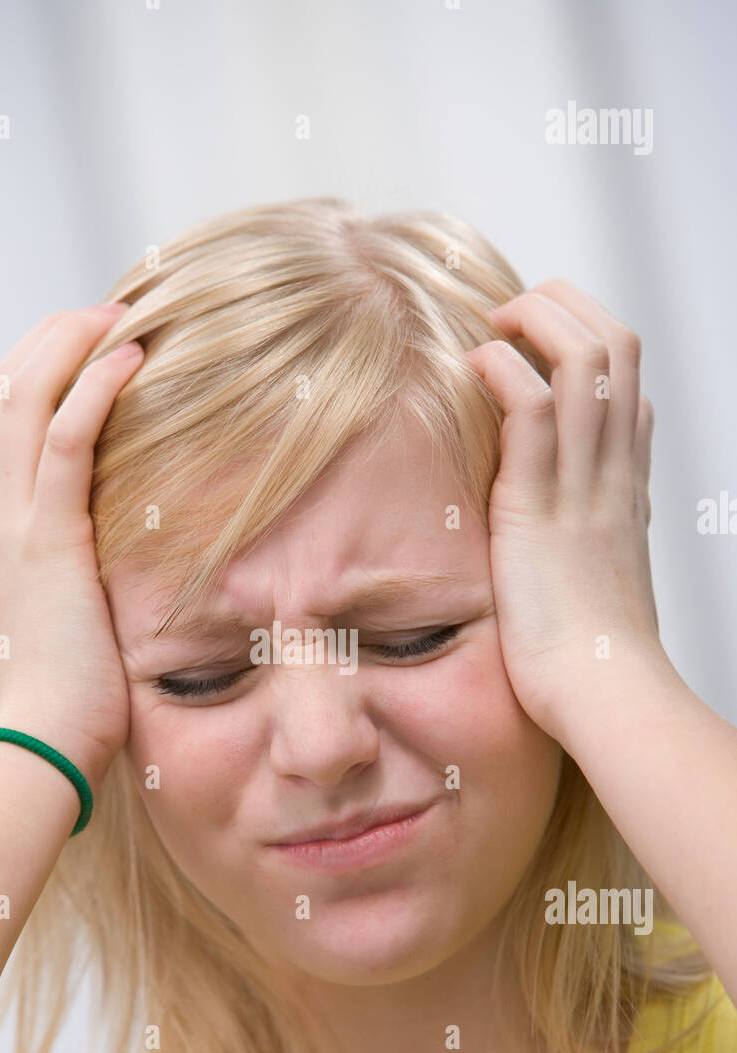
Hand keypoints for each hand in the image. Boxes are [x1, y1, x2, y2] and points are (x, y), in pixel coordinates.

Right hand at [0, 305, 143, 789]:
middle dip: (52, 337)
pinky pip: (63, 439)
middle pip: (1, 388)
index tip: (88, 342)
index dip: (38, 367)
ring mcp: (9, 523)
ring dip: (72, 343)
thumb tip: (117, 558)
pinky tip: (131, 357)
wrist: (41, 747)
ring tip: (123, 314)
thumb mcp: (64, 618)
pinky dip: (94, 388)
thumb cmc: (66, 699)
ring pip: (23, 396)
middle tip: (108, 310)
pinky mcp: (46, 540)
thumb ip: (76, 573)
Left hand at [464, 279, 662, 745]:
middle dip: (566, 306)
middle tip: (512, 315)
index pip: (629, 388)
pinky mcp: (538, 507)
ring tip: (493, 325)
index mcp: (624, 488)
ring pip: (585, 357)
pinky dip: (501, 369)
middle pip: (617, 346)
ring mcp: (583, 484)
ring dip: (535, 318)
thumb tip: (544, 541)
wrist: (604, 695)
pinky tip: (474, 368)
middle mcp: (613, 472)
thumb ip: (575, 546)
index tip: (537, 347)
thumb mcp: (591, 583)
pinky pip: (530, 408)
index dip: (588, 347)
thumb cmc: (591, 658)